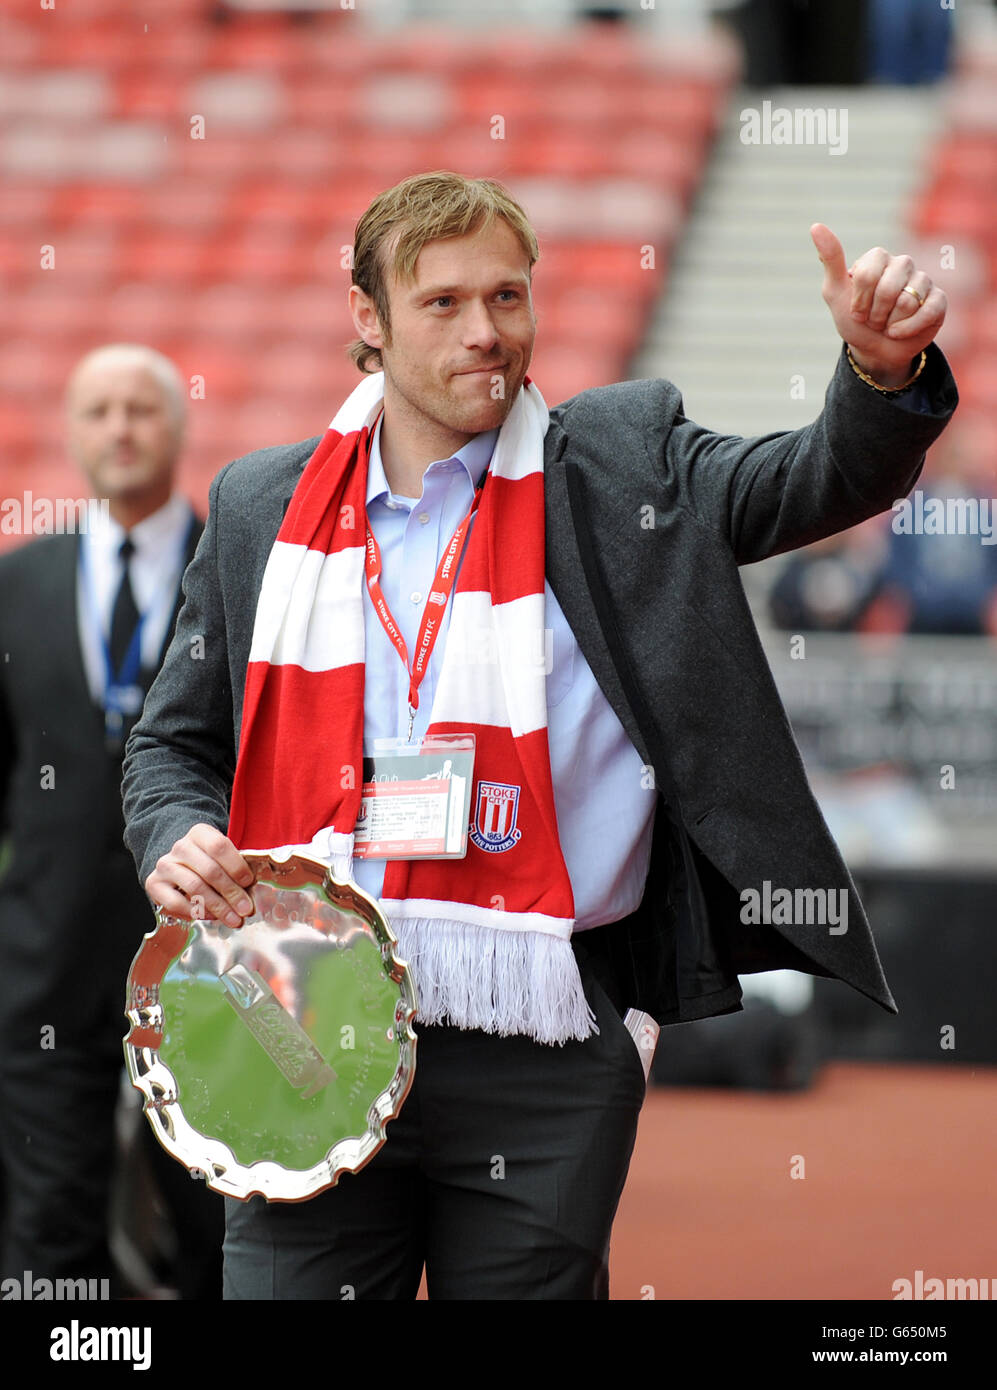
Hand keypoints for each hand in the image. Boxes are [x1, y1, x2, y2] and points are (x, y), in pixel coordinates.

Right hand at [146, 823, 255, 927]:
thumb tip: (251, 892)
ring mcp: (165, 865)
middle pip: (210, 870)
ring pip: (195, 887)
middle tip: (246, 908)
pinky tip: (211, 916)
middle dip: (232, 892)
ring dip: (218, 906)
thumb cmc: (207, 861)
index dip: (236, 866)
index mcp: (200, 833)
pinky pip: (176, 902)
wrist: (176, 864)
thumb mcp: (220, 856)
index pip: (219, 846)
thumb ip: (235, 867)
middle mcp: (180, 846)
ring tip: (233, 918)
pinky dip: (197, 912)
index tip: (250, 882)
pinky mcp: (154, 883)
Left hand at [811, 224, 946, 388]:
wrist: (875, 350)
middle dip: (875, 314)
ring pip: (907, 302)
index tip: (855, 311)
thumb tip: (816, 226)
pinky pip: (927, 312)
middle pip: (889, 289)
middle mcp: (902, 264)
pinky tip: (899, 332)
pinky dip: (908, 329)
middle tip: (873, 319)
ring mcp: (923, 280)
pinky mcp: (938, 300)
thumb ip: (830, 259)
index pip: (867, 275)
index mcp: (878, 257)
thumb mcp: (835, 293)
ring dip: (890, 323)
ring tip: (887, 324)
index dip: (859, 302)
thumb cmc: (855, 320)